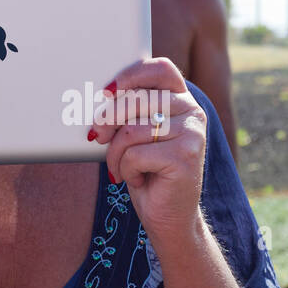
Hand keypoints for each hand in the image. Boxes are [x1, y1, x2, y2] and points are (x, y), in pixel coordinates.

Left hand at [87, 58, 207, 240]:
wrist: (170, 217)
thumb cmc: (148, 173)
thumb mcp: (136, 137)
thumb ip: (128, 114)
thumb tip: (94, 101)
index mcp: (181, 100)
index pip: (160, 69)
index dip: (131, 74)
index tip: (106, 91)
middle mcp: (192, 111)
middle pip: (137, 100)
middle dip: (107, 120)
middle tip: (95, 136)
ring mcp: (193, 132)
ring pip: (132, 130)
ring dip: (115, 154)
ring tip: (120, 168)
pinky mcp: (186, 155)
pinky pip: (136, 154)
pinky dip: (125, 170)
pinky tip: (137, 179)